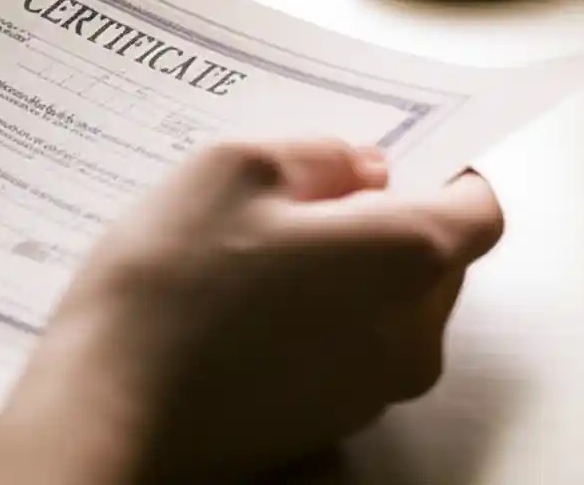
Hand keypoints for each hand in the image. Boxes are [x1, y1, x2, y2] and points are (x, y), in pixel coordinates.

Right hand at [0, 140, 502, 483]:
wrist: (107, 411)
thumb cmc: (170, 281)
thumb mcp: (232, 168)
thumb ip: (316, 155)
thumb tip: (361, 170)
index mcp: (405, 258)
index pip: (477, 209)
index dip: (442, 175)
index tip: (384, 163)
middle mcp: (410, 336)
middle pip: (433, 264)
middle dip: (381, 225)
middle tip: (296, 203)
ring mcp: (371, 394)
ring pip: (386, 312)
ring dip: (344, 277)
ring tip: (253, 257)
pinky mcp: (327, 428)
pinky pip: (345, 356)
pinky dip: (314, 325)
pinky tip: (239, 311)